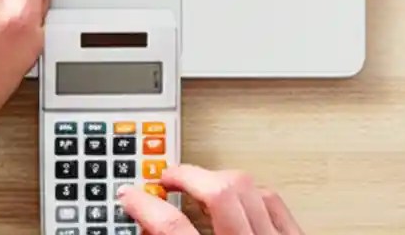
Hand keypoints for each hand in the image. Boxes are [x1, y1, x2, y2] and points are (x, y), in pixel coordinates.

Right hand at [118, 166, 302, 234]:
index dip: (144, 205)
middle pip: (219, 193)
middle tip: (166, 178)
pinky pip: (272, 200)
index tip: (132, 195)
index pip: (173, 229)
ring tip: (196, 184)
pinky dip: (249, 192)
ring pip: (247, 188)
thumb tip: (147, 222)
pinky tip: (234, 195)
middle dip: (187, 176)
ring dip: (216, 179)